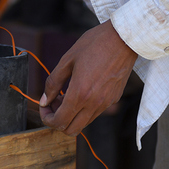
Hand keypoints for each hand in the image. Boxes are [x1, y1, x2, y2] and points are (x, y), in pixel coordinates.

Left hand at [40, 20, 137, 135]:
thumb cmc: (95, 44)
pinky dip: (83, 109)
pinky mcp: (114, 99)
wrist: (124, 39)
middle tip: (53, 103)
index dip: (47, 118)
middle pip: (70, 130)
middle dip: (57, 121)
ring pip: (83, 123)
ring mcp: (106, 103)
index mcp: (80, 94)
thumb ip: (53, 83)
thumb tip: (44, 100)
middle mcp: (94, 103)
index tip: (44, 106)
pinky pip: (95, 113)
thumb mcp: (67, 60)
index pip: (59, 122)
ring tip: (66, 95)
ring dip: (71, 115)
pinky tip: (81, 91)